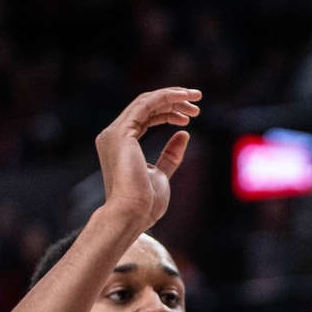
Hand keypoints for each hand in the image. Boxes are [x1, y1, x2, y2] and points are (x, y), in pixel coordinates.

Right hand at [96, 87, 198, 226]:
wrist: (133, 214)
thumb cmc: (145, 203)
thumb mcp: (162, 174)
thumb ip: (170, 155)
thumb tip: (184, 134)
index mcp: (121, 145)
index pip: (145, 118)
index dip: (168, 113)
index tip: (190, 117)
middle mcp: (113, 136)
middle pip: (145, 106)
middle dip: (172, 102)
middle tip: (197, 103)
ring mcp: (115, 133)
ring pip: (145, 101)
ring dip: (171, 96)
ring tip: (195, 98)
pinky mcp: (121, 133)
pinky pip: (145, 104)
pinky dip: (165, 97)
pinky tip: (183, 97)